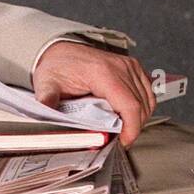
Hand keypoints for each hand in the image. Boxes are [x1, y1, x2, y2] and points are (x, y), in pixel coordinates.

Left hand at [32, 40, 156, 146]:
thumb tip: (46, 117)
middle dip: (133, 128)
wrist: (61, 51)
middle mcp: (120, 67)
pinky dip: (141, 107)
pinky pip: (147, 91)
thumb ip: (47, 101)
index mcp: (102, 72)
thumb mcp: (47, 85)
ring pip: (148, 100)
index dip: (131, 128)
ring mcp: (129, 66)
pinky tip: (127, 116)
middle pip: (141, 105)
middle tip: (119, 141)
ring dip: (139, 119)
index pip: (130, 105)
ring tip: (122, 130)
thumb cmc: (57, 66)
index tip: (124, 142)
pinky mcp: (132, 68)